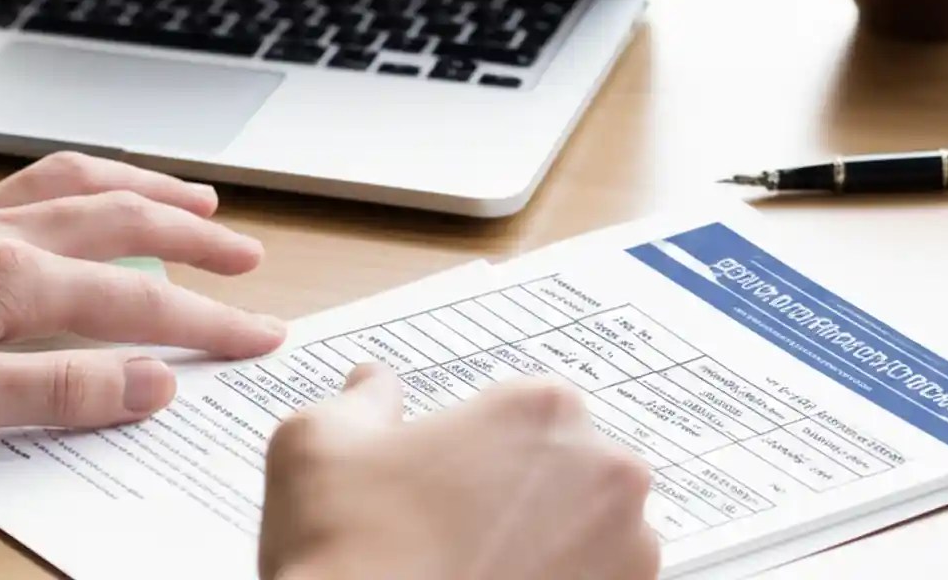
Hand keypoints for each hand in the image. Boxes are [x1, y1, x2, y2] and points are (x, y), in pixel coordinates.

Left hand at [0, 152, 285, 455]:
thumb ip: (56, 390)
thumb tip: (153, 383)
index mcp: (13, 282)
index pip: (142, 300)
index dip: (210, 322)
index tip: (262, 338)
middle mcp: (1, 239)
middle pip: (127, 221)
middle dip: (198, 239)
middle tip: (249, 259)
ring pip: (84, 186)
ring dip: (150, 189)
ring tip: (198, 199)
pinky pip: (35, 184)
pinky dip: (86, 180)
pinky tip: (91, 194)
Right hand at [258, 363, 659, 579]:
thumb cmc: (347, 553)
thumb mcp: (317, 444)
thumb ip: (360, 400)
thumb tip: (372, 387)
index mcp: (542, 408)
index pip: (523, 414)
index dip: (479, 448)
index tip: (446, 479)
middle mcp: (606, 470)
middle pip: (566, 471)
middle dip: (521, 496)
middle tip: (456, 532)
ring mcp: (630, 550)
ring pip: (590, 534)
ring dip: (550, 547)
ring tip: (478, 572)